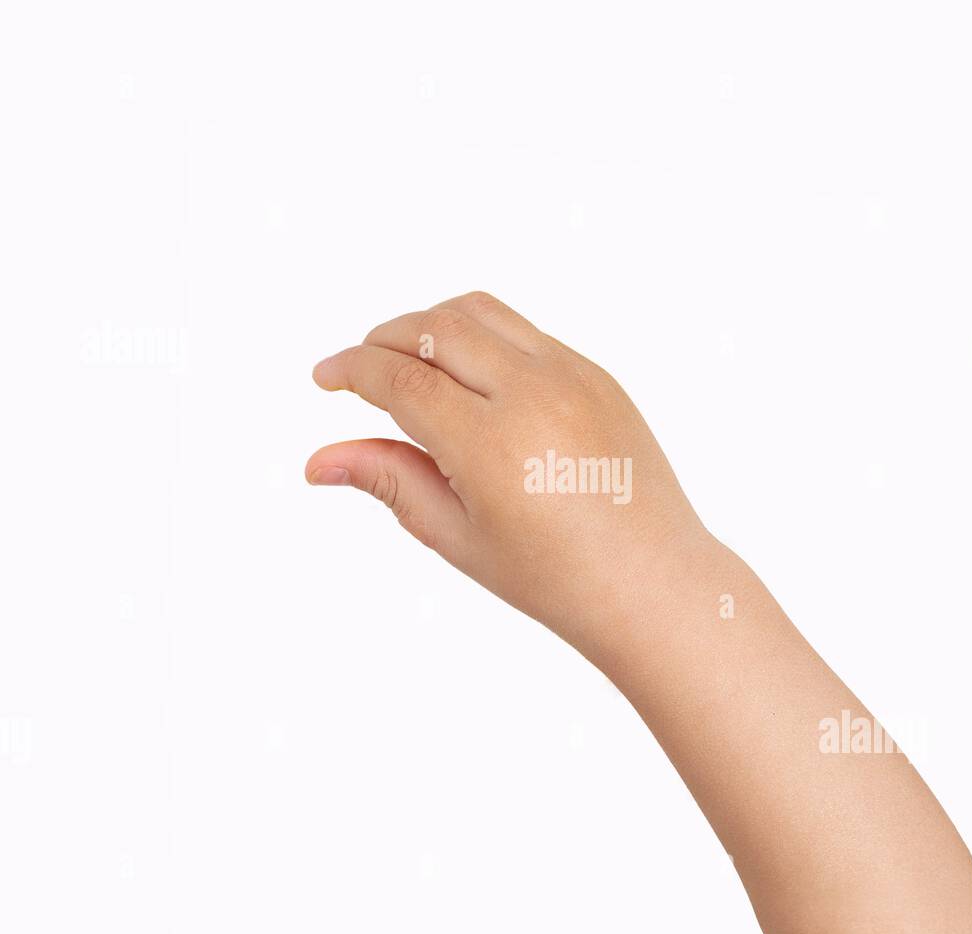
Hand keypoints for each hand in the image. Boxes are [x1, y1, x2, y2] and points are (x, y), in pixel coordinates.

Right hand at [307, 292, 715, 649]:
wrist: (651, 582)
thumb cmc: (555, 577)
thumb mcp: (459, 536)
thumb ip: (390, 482)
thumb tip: (320, 461)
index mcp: (492, 444)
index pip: (400, 379)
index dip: (352, 370)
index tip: (325, 377)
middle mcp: (534, 394)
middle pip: (433, 328)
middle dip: (382, 338)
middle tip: (359, 368)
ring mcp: (573, 377)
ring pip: (480, 312)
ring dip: (430, 323)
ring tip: (406, 360)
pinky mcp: (598, 375)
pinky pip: (525, 332)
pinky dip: (481, 337)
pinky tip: (468, 377)